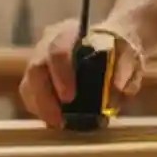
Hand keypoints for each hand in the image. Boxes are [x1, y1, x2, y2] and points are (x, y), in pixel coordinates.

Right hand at [18, 18, 143, 127]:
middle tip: (59, 120)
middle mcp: (48, 43)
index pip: (58, 49)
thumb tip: (118, 86)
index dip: (60, 74)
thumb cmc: (119, 49)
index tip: (70, 98)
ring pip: (28, 84)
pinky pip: (30, 95)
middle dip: (45, 97)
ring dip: (41, 107)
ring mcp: (39, 60)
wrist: (112, 46)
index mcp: (70, 32)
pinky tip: (54, 121)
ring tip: (57, 124)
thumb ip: (125, 67)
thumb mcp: (128, 53)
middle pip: (35, 68)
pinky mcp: (36, 78)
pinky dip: (40, 110)